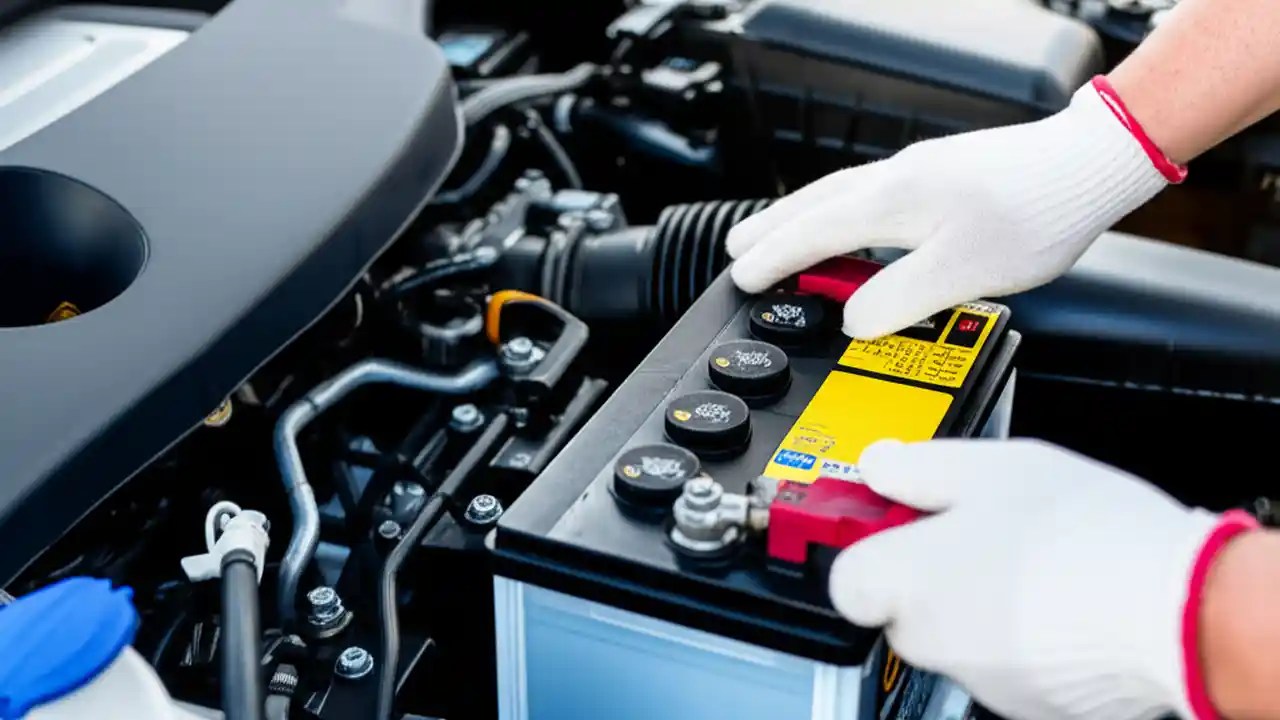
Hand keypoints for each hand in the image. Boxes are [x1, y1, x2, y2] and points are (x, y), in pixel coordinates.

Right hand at [726, 82, 1169, 338]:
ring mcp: (922, 173)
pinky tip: (857, 228)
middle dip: (773, 229)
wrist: (1092, 166)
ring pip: (842, 196)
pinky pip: (870, 195)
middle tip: (737, 249)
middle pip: (815, 205)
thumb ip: (898, 300)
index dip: (774, 259)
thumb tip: (854, 320)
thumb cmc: (1037, 214)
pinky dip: (842, 212)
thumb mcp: (963, 273)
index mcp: (892, 202)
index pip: (813, 234)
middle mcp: (899, 180)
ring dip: (803, 218)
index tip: (742, 276)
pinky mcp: (946, 176)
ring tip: (780, 236)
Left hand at [829, 439, 1252, 719]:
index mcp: (908, 581)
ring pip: (959, 634)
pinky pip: (1007, 661)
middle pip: (903, 606)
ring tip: (1037, 559)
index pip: (845, 579)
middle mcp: (932, 640)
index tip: (896, 518)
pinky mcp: (1030, 705)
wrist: (1178, 608)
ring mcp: (981, 679)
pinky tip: (1063, 598)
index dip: (869, 544)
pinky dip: (1025, 636)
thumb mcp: (993, 466)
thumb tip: (879, 465)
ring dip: (981, 602)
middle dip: (931, 571)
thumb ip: (919, 467)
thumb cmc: (1086, 535)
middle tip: (979, 530)